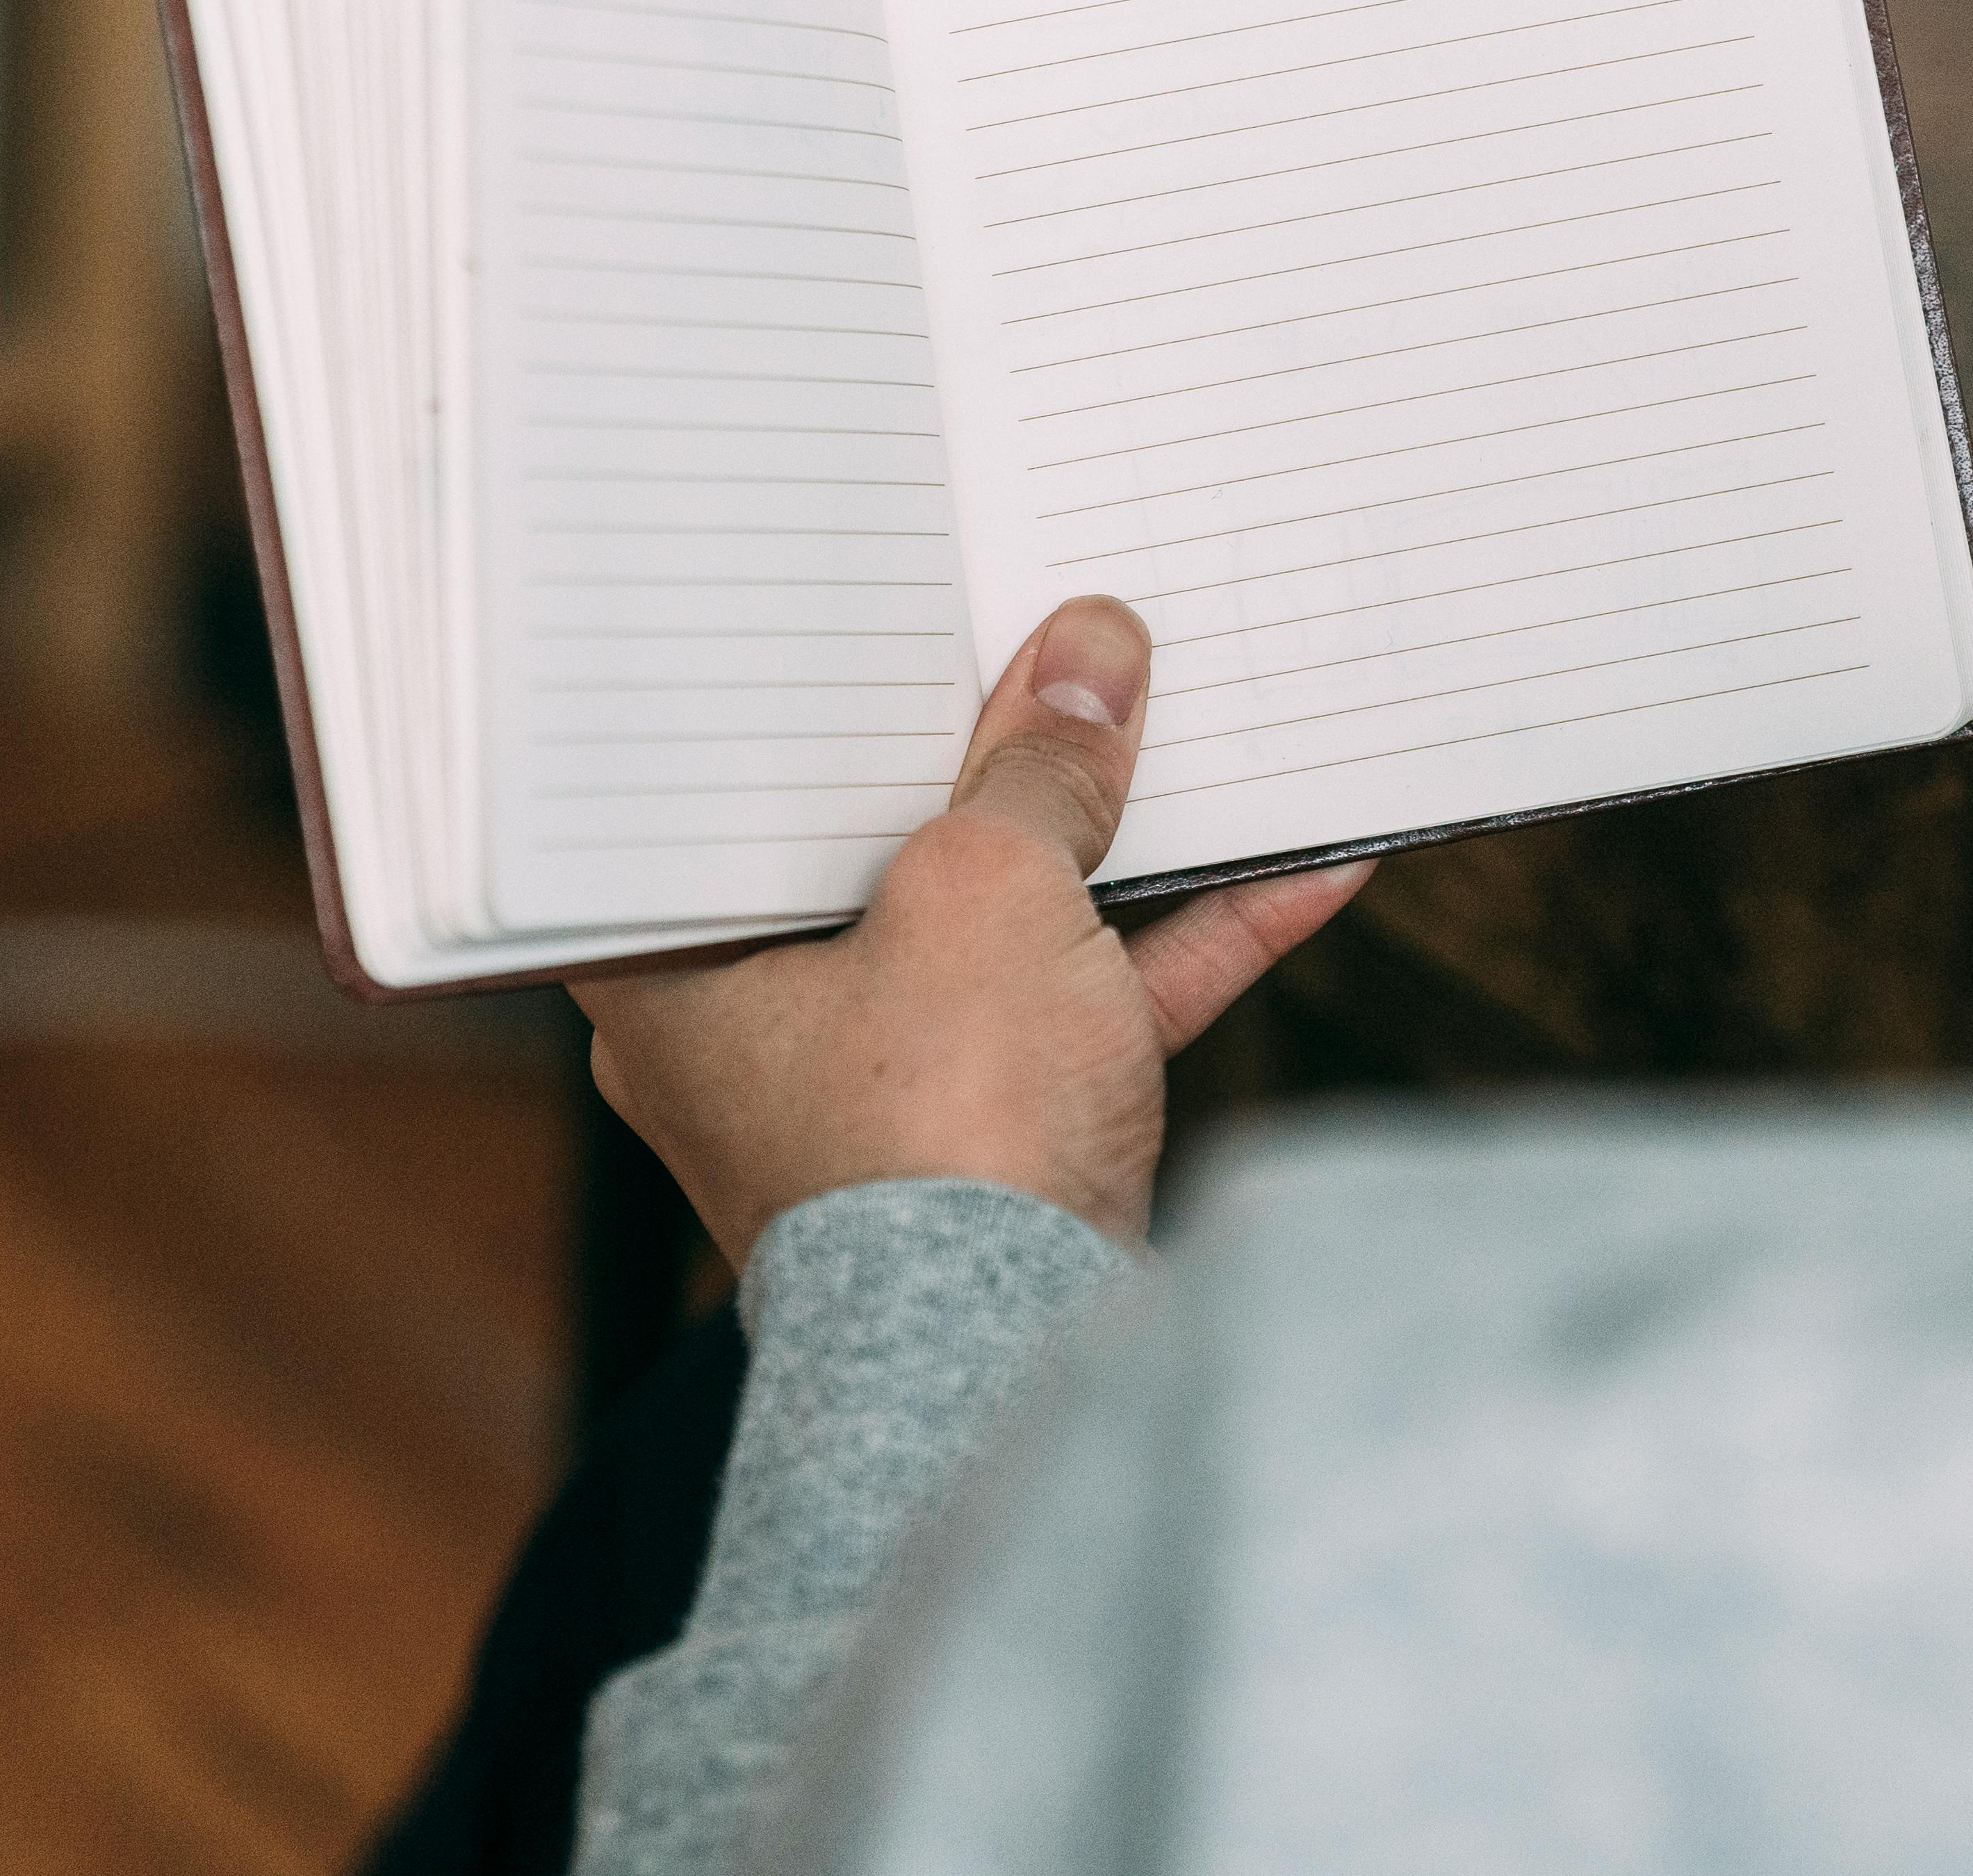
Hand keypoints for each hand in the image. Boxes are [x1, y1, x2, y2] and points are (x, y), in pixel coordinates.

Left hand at [571, 594, 1369, 1262]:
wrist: (1015, 1359)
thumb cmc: (937, 1133)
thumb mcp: (989, 890)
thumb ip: (1041, 765)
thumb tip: (1085, 657)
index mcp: (670, 970)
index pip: (715, 793)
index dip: (793, 696)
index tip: (863, 613)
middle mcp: (757, 1032)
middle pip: (877, 847)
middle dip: (987, 755)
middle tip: (1039, 640)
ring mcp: (884, 1091)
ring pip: (1001, 925)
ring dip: (1107, 837)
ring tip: (1184, 718)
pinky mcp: (997, 1138)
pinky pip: (1088, 1007)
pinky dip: (1180, 941)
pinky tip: (1302, 867)